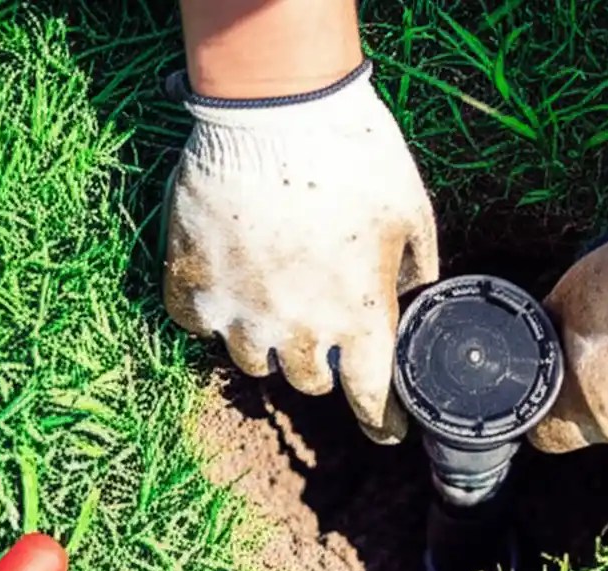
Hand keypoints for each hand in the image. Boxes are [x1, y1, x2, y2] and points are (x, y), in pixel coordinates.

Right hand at [161, 61, 437, 443]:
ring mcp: (237, 310)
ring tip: (280, 306)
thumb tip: (415, 294)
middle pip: (311, 380)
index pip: (371, 396)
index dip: (382, 419)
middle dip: (327, 362)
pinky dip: (215, 315)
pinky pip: (198, 324)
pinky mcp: (189, 282)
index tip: (387, 428)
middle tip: (330, 327)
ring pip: (254, 361)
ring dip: (273, 344)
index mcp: (358, 316)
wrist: (275, 106)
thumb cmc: (355, 155)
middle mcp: (296, 329)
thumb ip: (418, 269)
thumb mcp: (412, 212)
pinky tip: (229, 288)